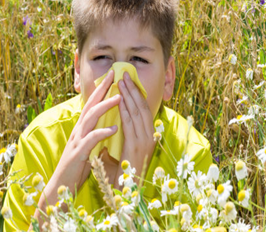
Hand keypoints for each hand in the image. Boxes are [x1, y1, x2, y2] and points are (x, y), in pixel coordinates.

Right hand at [41, 70, 120, 203]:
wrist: (62, 183)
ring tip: (119, 98)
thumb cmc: (78, 163)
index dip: (102, 88)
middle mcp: (80, 128)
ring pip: (91, 117)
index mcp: (84, 126)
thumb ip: (96, 131)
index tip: (112, 75)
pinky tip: (114, 130)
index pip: (93, 103)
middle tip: (114, 75)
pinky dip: (102, 133)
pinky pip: (91, 140)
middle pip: (91, 104)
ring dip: (105, 106)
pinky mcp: (78, 152)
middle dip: (102, 88)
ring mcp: (78, 139)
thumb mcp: (88, 144)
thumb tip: (110, 123)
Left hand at [114, 71, 155, 186]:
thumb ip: (123, 132)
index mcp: (148, 134)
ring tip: (122, 81)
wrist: (126, 191)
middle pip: (142, 107)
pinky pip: (131, 124)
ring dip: (129, 95)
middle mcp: (150, 135)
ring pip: (138, 112)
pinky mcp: (137, 146)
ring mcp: (145, 140)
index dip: (137, 94)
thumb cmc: (123, 169)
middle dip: (133, 90)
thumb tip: (116, 119)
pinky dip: (125, 110)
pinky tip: (120, 100)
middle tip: (125, 75)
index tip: (129, 81)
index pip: (144, 109)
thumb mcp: (125, 146)